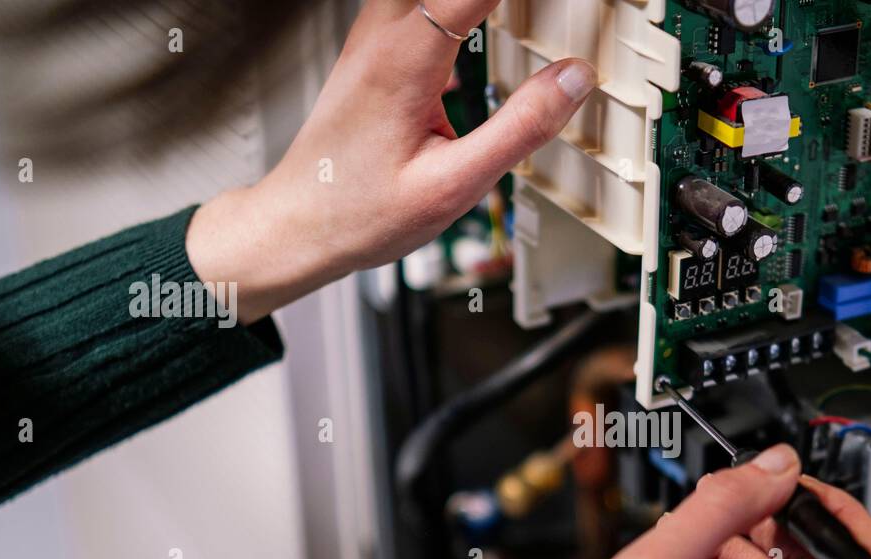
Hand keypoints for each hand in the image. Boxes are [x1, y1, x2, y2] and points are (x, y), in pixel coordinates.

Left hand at [186, 0, 597, 322]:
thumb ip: (519, 129)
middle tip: (549, 13)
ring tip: (524, 16)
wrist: (301, 224)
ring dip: (477, 2)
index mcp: (405, 60)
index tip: (566, 5)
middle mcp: (382, 35)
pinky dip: (458, 6)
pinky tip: (481, 20)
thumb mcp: (454, 185)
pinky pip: (418, 3)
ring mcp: (373, 38)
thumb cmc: (361, 212)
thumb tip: (570, 80)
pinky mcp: (373, 50)